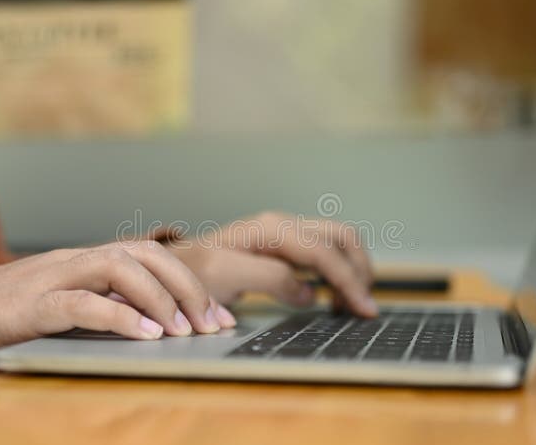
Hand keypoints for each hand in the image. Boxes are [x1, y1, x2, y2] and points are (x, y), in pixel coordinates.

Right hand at [0, 242, 234, 374]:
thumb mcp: (60, 309)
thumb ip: (99, 309)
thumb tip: (148, 326)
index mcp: (84, 263)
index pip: (150, 258)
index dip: (190, 283)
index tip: (221, 316)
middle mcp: (73, 261)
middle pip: (145, 254)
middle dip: (187, 287)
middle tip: (214, 324)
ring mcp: (50, 278)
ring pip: (118, 267)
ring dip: (159, 298)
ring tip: (185, 331)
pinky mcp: (28, 306)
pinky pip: (81, 302)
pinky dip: (119, 317)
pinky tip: (145, 337)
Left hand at [165, 211, 375, 316]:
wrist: (170, 269)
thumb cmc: (192, 272)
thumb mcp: (227, 275)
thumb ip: (272, 279)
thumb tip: (310, 292)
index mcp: (273, 229)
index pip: (326, 252)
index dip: (350, 281)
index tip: (366, 310)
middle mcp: (283, 225)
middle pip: (342, 237)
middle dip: (360, 269)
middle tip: (362, 307)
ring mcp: (284, 233)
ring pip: (338, 242)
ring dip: (352, 270)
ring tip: (349, 306)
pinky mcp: (283, 246)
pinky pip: (323, 252)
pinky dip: (338, 272)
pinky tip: (332, 298)